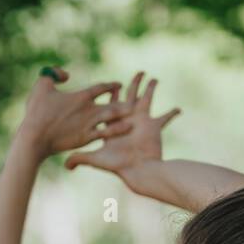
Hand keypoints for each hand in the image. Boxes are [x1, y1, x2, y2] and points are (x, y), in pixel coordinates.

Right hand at [15, 67, 132, 160]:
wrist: (35, 138)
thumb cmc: (36, 112)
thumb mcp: (42, 86)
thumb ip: (54, 75)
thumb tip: (66, 75)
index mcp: (81, 96)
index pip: (101, 88)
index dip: (111, 85)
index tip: (119, 84)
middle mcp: (88, 111)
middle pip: (112, 105)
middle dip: (124, 103)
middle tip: (136, 102)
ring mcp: (88, 126)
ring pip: (111, 120)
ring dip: (123, 118)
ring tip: (135, 118)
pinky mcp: (85, 139)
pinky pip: (104, 134)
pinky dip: (114, 132)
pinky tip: (123, 131)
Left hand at [63, 71, 180, 180]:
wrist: (137, 170)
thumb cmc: (116, 165)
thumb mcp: (95, 158)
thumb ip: (79, 158)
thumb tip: (64, 165)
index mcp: (114, 124)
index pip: (111, 104)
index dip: (110, 94)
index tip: (109, 83)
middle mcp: (128, 121)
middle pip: (130, 97)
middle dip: (133, 84)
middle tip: (138, 73)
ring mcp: (142, 122)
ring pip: (147, 100)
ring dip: (151, 89)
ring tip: (154, 79)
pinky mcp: (154, 126)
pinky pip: (165, 117)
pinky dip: (172, 113)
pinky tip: (179, 109)